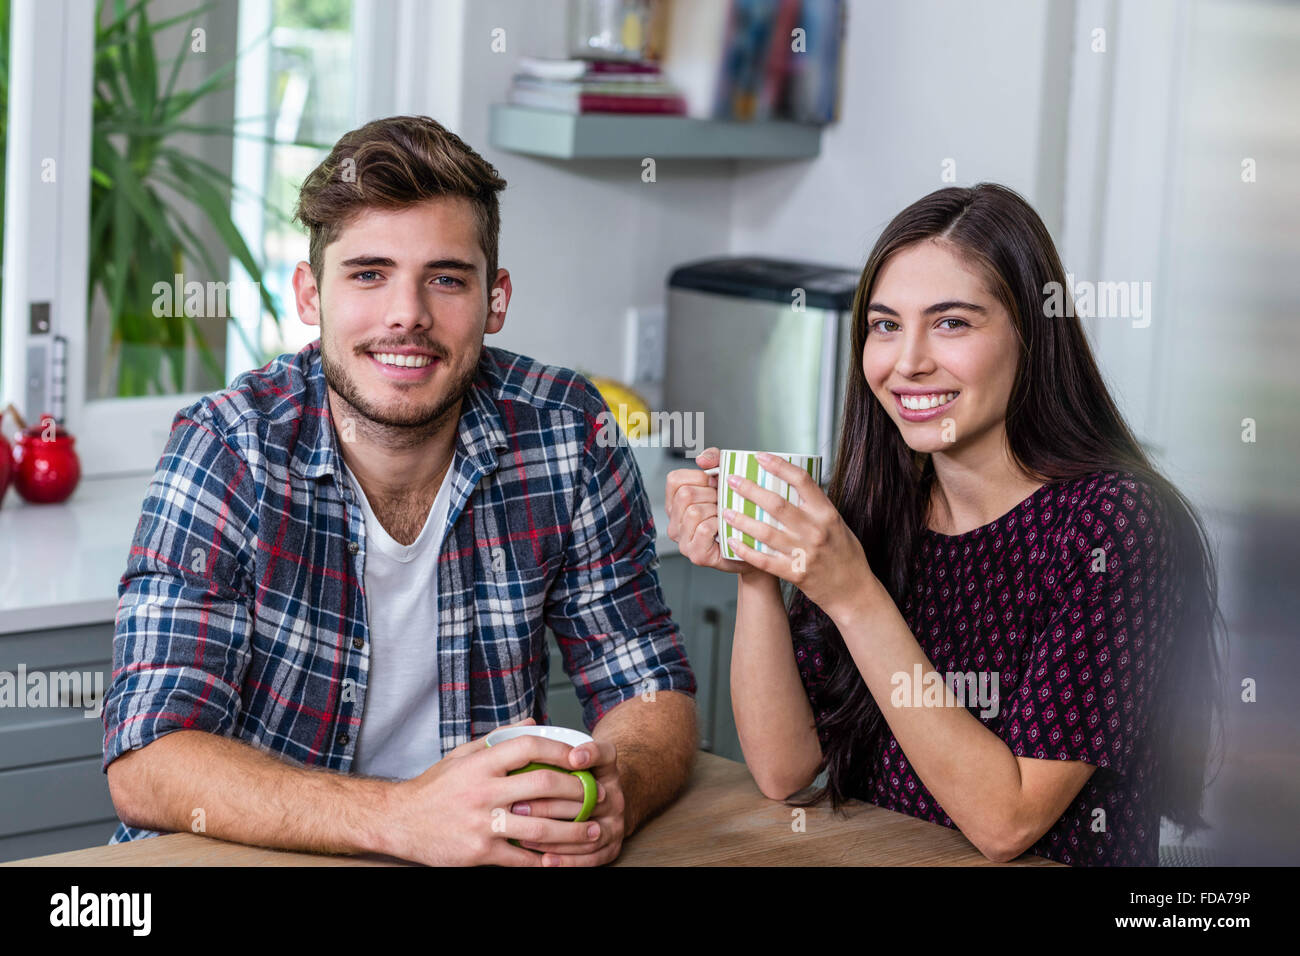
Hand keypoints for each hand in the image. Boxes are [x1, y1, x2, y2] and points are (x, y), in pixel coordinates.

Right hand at [386, 719, 605, 865]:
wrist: (398, 821)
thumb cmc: (434, 787)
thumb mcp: (462, 755)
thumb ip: (499, 738)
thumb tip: (535, 721)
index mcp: (480, 763)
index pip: (529, 746)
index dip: (560, 749)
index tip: (582, 757)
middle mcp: (483, 791)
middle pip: (543, 785)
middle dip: (578, 791)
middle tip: (598, 795)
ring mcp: (481, 824)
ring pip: (540, 827)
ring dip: (574, 831)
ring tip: (595, 831)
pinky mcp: (479, 853)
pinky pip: (522, 858)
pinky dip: (547, 860)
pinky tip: (564, 858)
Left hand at [508, 736, 625, 866]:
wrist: (608, 806)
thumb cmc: (576, 781)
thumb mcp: (572, 758)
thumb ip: (551, 744)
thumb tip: (526, 724)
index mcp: (605, 767)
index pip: (604, 754)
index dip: (591, 754)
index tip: (573, 757)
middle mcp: (614, 793)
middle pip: (586, 798)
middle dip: (549, 804)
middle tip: (517, 807)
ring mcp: (616, 821)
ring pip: (586, 831)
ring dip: (552, 835)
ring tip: (522, 836)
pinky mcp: (612, 846)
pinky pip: (591, 857)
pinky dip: (567, 860)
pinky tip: (545, 860)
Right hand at [665, 447, 771, 579]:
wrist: (758, 546)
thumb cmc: (740, 514)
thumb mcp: (727, 480)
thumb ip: (715, 461)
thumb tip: (702, 459)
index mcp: (676, 504)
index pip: (674, 479)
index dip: (699, 477)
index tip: (715, 485)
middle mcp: (674, 523)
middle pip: (685, 494)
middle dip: (711, 495)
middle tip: (724, 504)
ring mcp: (683, 541)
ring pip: (694, 511)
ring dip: (717, 511)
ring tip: (726, 517)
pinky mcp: (696, 554)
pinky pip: (704, 528)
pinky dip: (720, 525)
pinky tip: (726, 529)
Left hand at [721, 452, 876, 618]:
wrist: (854, 592)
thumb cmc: (846, 556)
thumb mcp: (838, 525)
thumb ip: (817, 509)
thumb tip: (793, 488)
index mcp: (827, 514)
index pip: (802, 481)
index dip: (779, 466)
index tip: (760, 457)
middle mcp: (816, 531)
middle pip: (777, 504)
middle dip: (750, 490)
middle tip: (732, 481)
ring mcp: (805, 553)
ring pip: (766, 532)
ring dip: (742, 520)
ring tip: (726, 511)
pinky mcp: (795, 573)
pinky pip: (764, 560)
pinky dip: (746, 550)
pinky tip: (732, 541)